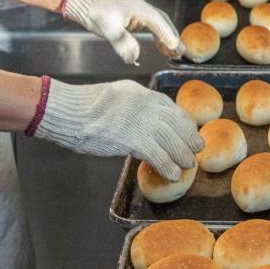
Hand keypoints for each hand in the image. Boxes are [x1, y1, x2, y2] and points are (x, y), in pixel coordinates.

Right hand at [34, 78, 202, 180]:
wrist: (73, 111)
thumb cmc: (87, 105)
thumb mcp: (118, 95)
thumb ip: (134, 104)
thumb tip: (145, 116)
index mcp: (143, 93)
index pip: (172, 109)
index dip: (184, 123)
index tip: (191, 132)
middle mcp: (148, 105)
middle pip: (177, 124)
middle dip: (189, 139)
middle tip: (196, 150)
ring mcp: (143, 122)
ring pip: (172, 141)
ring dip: (182, 155)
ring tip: (188, 166)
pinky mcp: (135, 140)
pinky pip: (159, 156)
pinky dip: (168, 166)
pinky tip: (173, 174)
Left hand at [62, 0, 183, 64]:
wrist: (86, 4)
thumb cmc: (97, 14)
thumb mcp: (108, 29)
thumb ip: (122, 42)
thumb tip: (134, 57)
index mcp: (138, 8)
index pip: (157, 21)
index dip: (167, 34)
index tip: (175, 47)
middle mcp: (142, 7)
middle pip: (162, 21)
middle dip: (172, 37)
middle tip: (181, 53)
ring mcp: (139, 11)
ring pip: (158, 23)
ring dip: (167, 37)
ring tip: (174, 53)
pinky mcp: (135, 16)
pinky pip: (152, 25)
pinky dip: (158, 36)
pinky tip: (161, 47)